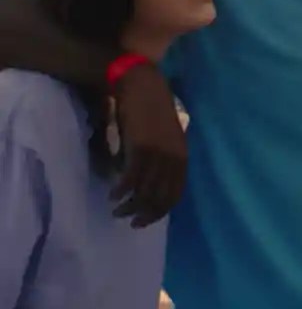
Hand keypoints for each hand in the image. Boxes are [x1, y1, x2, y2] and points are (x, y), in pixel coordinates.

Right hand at [111, 64, 186, 226]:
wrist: (143, 85)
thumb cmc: (152, 111)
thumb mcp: (165, 139)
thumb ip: (160, 161)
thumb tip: (145, 183)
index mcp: (182, 157)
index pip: (175, 193)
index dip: (162, 210)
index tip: (147, 219)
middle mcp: (173, 158)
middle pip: (161, 196)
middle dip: (147, 214)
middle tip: (132, 223)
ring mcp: (158, 153)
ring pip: (145, 190)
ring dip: (131, 206)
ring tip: (118, 211)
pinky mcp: (140, 147)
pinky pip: (131, 177)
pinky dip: (121, 190)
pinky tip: (113, 195)